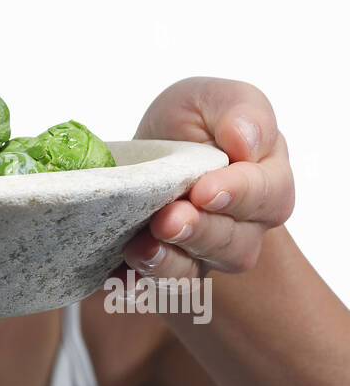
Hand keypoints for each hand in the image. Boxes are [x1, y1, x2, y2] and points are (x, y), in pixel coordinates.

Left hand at [121, 77, 295, 282]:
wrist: (151, 152)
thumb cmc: (192, 123)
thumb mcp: (213, 97)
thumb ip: (240, 111)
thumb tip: (245, 140)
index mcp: (266, 180)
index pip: (267, 196)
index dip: (237, 194)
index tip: (205, 190)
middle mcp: (243, 227)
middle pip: (235, 244)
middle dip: (199, 232)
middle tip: (167, 219)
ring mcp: (203, 254)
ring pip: (197, 271)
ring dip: (169, 260)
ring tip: (141, 246)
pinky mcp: (165, 269)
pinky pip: (154, 288)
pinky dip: (136, 283)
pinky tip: (118, 273)